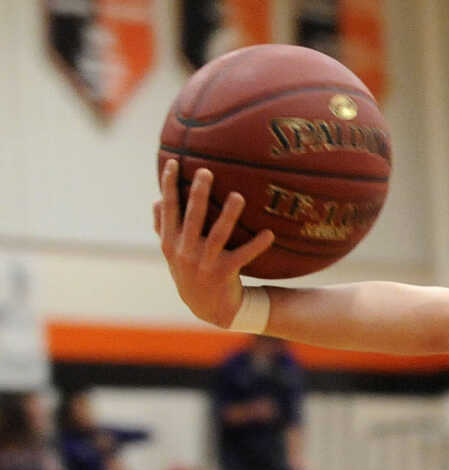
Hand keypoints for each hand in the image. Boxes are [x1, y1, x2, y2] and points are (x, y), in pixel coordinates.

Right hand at [154, 160, 274, 326]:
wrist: (207, 308)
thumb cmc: (190, 272)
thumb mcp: (172, 253)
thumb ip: (163, 227)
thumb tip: (157, 200)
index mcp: (171, 242)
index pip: (168, 208)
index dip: (168, 185)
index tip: (172, 162)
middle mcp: (185, 251)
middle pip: (192, 217)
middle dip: (197, 193)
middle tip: (206, 171)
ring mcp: (204, 263)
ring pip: (218, 234)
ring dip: (228, 215)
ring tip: (238, 196)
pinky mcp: (224, 273)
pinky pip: (243, 256)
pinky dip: (257, 245)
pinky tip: (269, 233)